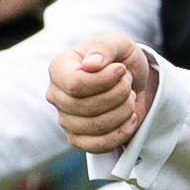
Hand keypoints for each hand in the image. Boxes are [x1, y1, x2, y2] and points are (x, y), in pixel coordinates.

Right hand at [43, 31, 158, 151]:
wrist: (132, 82)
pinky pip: (97, 146)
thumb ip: (105, 47)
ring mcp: (65, 119)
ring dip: (123, 112)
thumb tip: (91, 64)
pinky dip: (121, 133)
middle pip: (84, 106)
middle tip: (128, 82)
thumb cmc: (120, 60)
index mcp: (60, 68)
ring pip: (94, 127)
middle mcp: (57, 95)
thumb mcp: (118, 43)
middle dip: (117, 95)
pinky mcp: (78, 139)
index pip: (74, 84)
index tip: (121, 69)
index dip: (103, 80)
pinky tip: (130, 118)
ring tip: (129, 97)